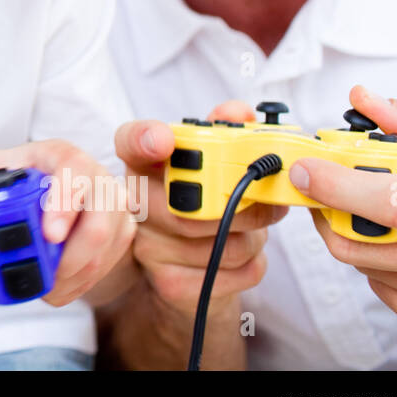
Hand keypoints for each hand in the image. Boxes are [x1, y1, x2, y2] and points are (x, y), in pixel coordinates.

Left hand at [0, 135, 135, 305]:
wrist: (72, 188)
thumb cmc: (37, 173)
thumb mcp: (2, 161)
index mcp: (67, 160)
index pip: (76, 175)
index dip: (64, 205)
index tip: (48, 233)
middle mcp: (100, 184)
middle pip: (99, 227)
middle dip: (67, 258)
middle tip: (37, 270)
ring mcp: (115, 215)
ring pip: (101, 257)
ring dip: (66, 277)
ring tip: (37, 280)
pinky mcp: (120, 240)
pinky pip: (101, 272)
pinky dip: (72, 286)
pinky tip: (49, 284)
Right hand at [114, 101, 287, 313]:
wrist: (188, 266)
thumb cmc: (202, 202)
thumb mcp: (211, 161)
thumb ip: (225, 130)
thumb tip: (239, 112)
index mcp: (143, 164)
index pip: (130, 143)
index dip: (145, 139)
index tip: (165, 140)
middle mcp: (137, 204)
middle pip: (189, 204)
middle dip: (243, 204)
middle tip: (267, 197)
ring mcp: (149, 248)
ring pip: (221, 242)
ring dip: (256, 234)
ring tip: (252, 226)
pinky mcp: (172, 284)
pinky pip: (235, 271)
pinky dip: (255, 262)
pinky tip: (243, 251)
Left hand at [290, 85, 396, 349]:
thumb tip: (365, 101)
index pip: (392, 204)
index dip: (339, 185)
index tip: (306, 170)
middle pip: (364, 246)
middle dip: (334, 213)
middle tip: (328, 187)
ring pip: (372, 271)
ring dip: (362, 239)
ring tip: (383, 211)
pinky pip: (396, 300)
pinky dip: (385, 271)